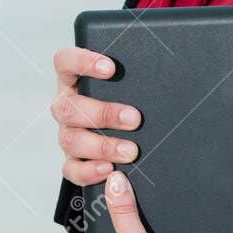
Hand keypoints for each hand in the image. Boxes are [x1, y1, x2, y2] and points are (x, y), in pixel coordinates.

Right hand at [50, 46, 140, 186]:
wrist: (124, 133)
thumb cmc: (124, 101)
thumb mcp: (127, 85)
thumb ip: (133, 77)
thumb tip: (167, 72)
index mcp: (74, 80)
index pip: (65, 62)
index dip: (82, 62)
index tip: (111, 68)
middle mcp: (66, 106)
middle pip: (69, 107)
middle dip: (103, 114)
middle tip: (134, 119)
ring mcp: (67, 133)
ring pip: (70, 139)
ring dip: (102, 145)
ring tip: (130, 150)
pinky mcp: (72, 160)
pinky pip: (71, 169)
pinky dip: (89, 170)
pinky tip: (109, 169)